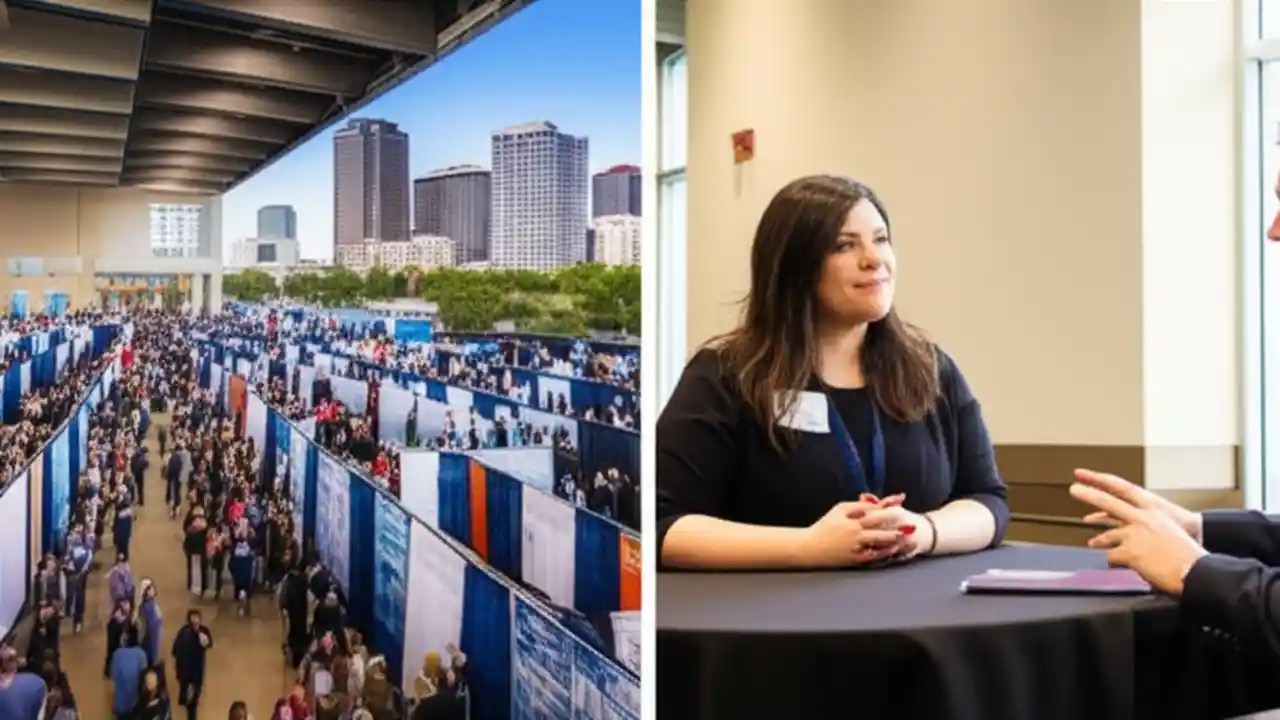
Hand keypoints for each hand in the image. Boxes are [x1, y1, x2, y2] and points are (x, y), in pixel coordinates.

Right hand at [796, 500, 912, 566]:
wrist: (810, 547)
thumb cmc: (825, 526)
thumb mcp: (839, 510)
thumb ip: (857, 506)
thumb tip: (874, 503)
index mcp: (851, 519)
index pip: (873, 511)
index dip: (888, 507)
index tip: (900, 503)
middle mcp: (855, 533)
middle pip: (879, 526)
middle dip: (896, 523)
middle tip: (910, 522)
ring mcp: (856, 547)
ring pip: (879, 542)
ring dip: (894, 538)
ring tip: (908, 536)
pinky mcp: (855, 559)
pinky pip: (874, 556)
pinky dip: (885, 552)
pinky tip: (894, 549)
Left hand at [1070, 481, 1206, 594]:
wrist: (1196, 570)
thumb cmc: (1187, 553)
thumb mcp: (1170, 530)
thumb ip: (1151, 526)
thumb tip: (1138, 529)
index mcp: (1154, 510)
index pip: (1126, 489)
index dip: (1106, 480)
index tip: (1091, 474)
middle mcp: (1142, 518)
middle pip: (1109, 502)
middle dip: (1089, 495)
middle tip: (1073, 489)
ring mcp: (1134, 534)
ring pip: (1108, 536)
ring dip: (1100, 540)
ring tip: (1092, 542)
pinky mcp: (1129, 551)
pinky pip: (1112, 557)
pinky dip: (1116, 562)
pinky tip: (1121, 564)